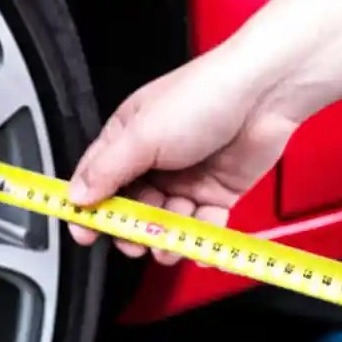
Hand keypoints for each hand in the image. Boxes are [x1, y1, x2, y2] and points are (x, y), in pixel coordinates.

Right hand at [67, 47, 298, 264]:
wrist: (264, 95)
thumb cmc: (202, 99)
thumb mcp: (143, 135)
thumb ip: (107, 170)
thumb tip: (77, 196)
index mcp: (128, 139)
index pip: (96, 180)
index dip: (87, 209)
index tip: (83, 235)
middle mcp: (154, 161)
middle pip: (131, 208)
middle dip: (132, 229)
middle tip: (135, 243)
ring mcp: (186, 179)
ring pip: (166, 222)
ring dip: (167, 239)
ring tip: (169, 246)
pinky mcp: (217, 193)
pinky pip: (202, 225)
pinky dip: (200, 239)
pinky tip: (199, 246)